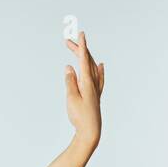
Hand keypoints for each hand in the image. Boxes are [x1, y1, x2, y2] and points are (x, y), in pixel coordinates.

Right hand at [64, 30, 103, 148]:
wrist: (90, 132)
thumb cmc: (80, 117)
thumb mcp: (71, 98)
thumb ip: (70, 81)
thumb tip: (69, 67)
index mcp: (87, 82)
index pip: (83, 60)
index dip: (82, 46)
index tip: (81, 34)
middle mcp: (93, 84)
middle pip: (87, 61)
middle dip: (79, 50)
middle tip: (67, 42)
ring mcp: (96, 89)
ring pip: (92, 68)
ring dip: (86, 57)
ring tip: (79, 49)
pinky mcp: (95, 95)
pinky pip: (98, 77)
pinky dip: (98, 69)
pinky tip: (100, 65)